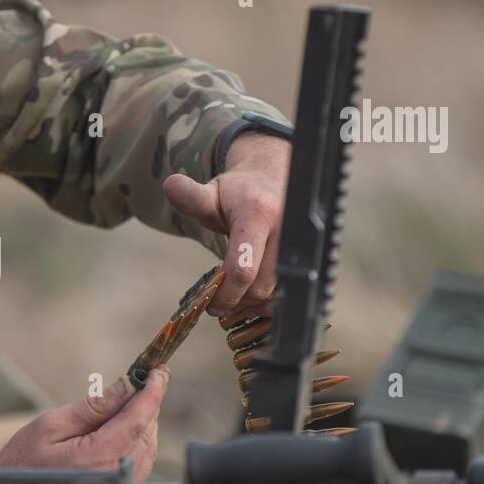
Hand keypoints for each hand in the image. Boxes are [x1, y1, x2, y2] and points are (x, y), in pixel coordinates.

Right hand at [0, 368, 167, 482]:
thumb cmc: (23, 462)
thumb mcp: (50, 425)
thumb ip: (92, 407)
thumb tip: (125, 386)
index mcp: (97, 458)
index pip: (137, 420)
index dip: (152, 393)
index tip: (158, 372)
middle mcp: (115, 475)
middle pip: (146, 431)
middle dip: (146, 402)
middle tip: (142, 378)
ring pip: (147, 445)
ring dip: (142, 419)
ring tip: (127, 400)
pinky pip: (140, 458)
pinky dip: (137, 436)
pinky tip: (121, 424)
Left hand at [163, 132, 289, 314]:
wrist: (276, 179)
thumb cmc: (240, 191)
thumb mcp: (212, 191)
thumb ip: (190, 196)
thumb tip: (170, 186)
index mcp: (258, 214)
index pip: (241, 268)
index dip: (223, 294)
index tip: (208, 304)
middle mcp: (286, 231)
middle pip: (260, 287)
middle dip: (236, 301)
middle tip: (218, 304)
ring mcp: (304, 245)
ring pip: (277, 293)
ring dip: (253, 303)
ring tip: (234, 299)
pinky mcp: (314, 257)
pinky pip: (294, 291)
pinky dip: (272, 301)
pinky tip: (254, 297)